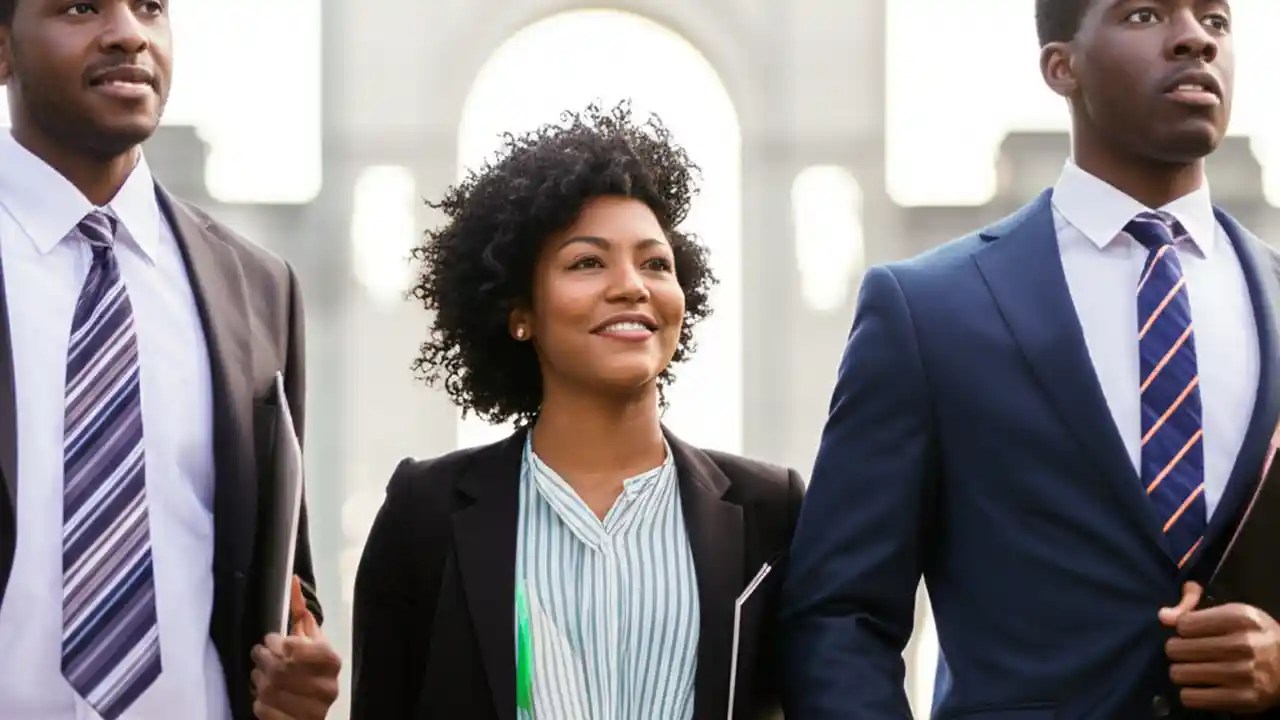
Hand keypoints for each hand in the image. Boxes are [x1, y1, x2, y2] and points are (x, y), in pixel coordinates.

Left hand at [251, 576, 341, 719]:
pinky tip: (263, 695)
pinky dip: (258, 701)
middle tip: (259, 655)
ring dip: (258, 680)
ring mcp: (312, 710)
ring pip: (270, 689)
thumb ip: (301, 614)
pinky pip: (264, 710)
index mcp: (332, 662)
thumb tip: (292, 580)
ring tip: (260, 675)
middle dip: (262, 659)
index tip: (274, 642)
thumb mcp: (311, 641)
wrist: (312, 710)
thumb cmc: (311, 668)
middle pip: (280, 669)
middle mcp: (327, 687)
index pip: (297, 648)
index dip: (280, 644)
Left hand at [1160, 581, 1279, 713]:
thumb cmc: (1255, 635)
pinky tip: (1198, 686)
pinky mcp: (1243, 699)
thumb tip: (1163, 616)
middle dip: (1177, 650)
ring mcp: (1243, 674)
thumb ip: (1193, 606)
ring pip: (1180, 673)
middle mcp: (1242, 644)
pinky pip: (1192, 697)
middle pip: (1176, 649)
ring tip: (1191, 669)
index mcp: (1239, 618)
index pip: (1184, 624)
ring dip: (1181, 672)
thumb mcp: (1232, 612)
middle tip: (1187, 653)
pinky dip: (1189, 692)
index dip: (1182, 629)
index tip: (1191, 633)